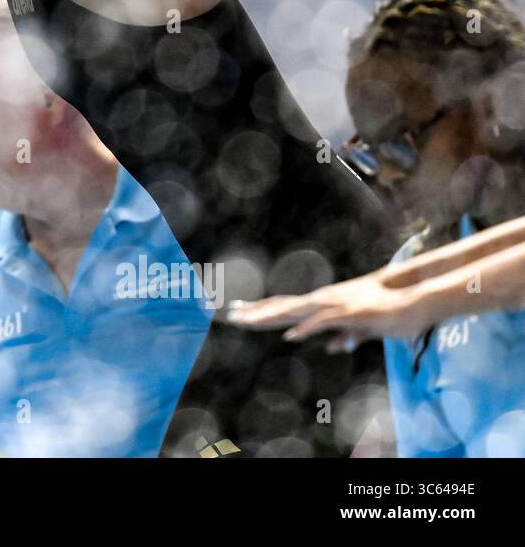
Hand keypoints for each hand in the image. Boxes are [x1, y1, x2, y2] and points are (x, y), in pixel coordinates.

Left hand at [224, 271, 434, 351]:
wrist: (415, 300)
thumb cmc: (389, 313)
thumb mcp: (363, 328)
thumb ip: (347, 336)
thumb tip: (333, 347)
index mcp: (324, 304)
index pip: (286, 306)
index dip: (262, 309)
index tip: (239, 311)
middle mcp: (324, 301)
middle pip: (283, 307)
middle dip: (257, 313)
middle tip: (230, 316)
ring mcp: (336, 305)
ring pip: (296, 311)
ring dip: (271, 317)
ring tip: (248, 322)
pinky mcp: (350, 313)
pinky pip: (324, 322)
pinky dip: (306, 328)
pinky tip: (289, 336)